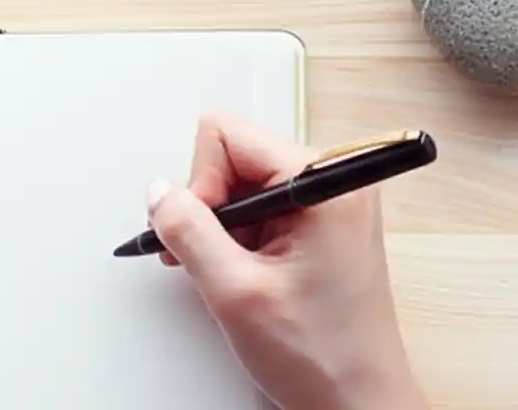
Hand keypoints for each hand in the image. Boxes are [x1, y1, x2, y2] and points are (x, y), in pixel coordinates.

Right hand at [146, 115, 426, 409]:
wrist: (358, 404)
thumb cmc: (324, 357)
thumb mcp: (235, 292)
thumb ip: (188, 231)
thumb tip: (159, 192)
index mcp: (324, 182)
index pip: (227, 134)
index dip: (201, 183)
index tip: (207, 232)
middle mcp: (331, 181)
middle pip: (232, 154)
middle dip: (208, 204)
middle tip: (213, 257)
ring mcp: (326, 203)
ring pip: (239, 182)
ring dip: (219, 226)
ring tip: (229, 272)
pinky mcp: (317, 224)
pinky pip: (256, 206)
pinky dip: (234, 236)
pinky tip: (237, 271)